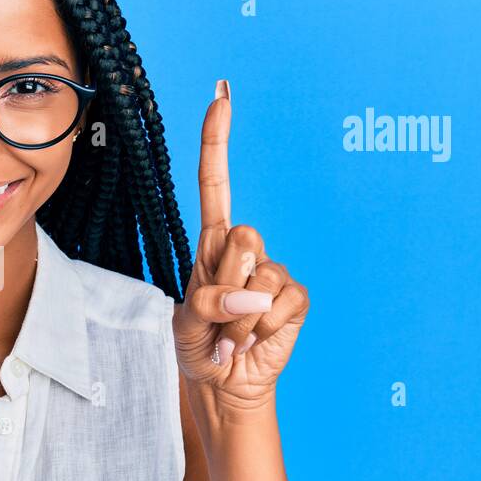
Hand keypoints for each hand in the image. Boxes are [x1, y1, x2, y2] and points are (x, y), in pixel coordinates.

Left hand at [173, 80, 310, 414]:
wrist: (222, 383)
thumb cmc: (198, 345)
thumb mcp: (186, 321)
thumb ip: (209, 301)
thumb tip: (253, 295)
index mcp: (211, 245)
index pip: (215, 183)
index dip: (218, 141)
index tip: (221, 96)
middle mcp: (244, 251)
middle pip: (245, 236)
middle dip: (226, 281)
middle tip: (216, 315)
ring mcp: (272, 274)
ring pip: (263, 276)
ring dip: (238, 318)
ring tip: (229, 335)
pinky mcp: (294, 299)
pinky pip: (284, 303)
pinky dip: (262, 330)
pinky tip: (250, 342)